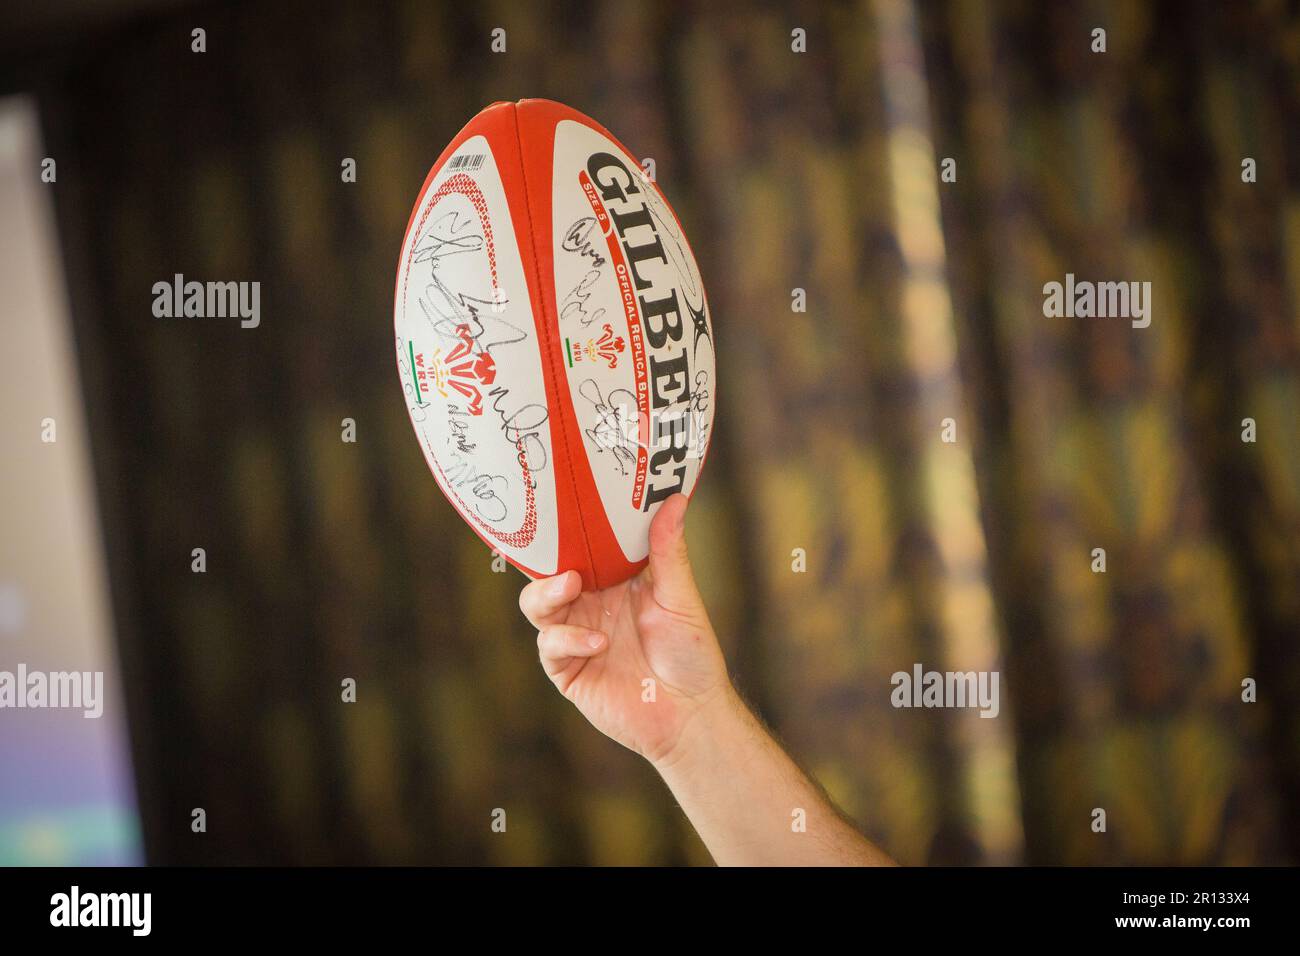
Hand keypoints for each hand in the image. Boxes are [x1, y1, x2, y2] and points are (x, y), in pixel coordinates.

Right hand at [518, 493, 733, 765]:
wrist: (689, 714)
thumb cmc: (691, 654)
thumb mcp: (681, 597)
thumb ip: (668, 552)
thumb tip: (675, 499)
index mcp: (614, 580)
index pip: (582, 547)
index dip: (569, 528)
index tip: (564, 506)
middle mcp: (590, 603)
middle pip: (550, 572)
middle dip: (548, 560)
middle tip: (566, 554)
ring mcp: (575, 635)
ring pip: (537, 605)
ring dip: (548, 594)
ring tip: (571, 587)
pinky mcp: (567, 669)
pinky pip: (550, 647)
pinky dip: (569, 640)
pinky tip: (598, 643)